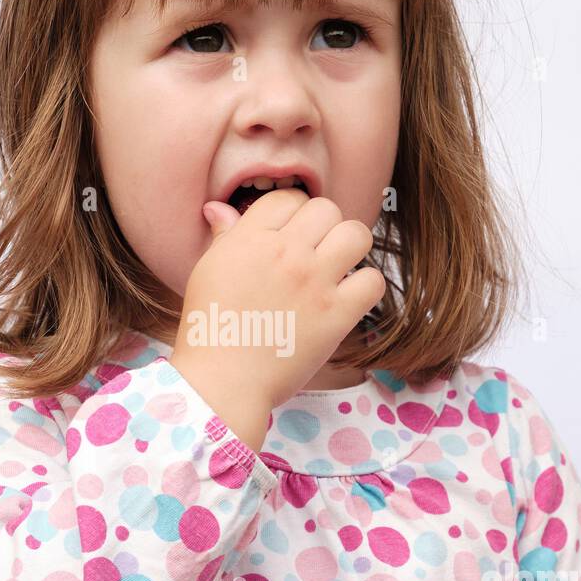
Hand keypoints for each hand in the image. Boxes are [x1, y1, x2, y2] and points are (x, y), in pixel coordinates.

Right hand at [172, 188, 385, 413]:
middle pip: (326, 209)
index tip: (290, 236)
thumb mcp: (207, 272)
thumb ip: (223, 237)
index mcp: (250, 239)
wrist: (222, 382)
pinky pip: (373, 281)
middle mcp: (285, 253)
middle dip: (323, 228)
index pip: (288, 198)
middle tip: (315, 254)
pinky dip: (365, 289)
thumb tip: (218, 209)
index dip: (293, 214)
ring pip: (356, 234)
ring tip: (336, 270)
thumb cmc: (210, 331)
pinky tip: (347, 300)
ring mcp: (313, 282)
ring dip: (350, 249)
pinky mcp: (336, 314)